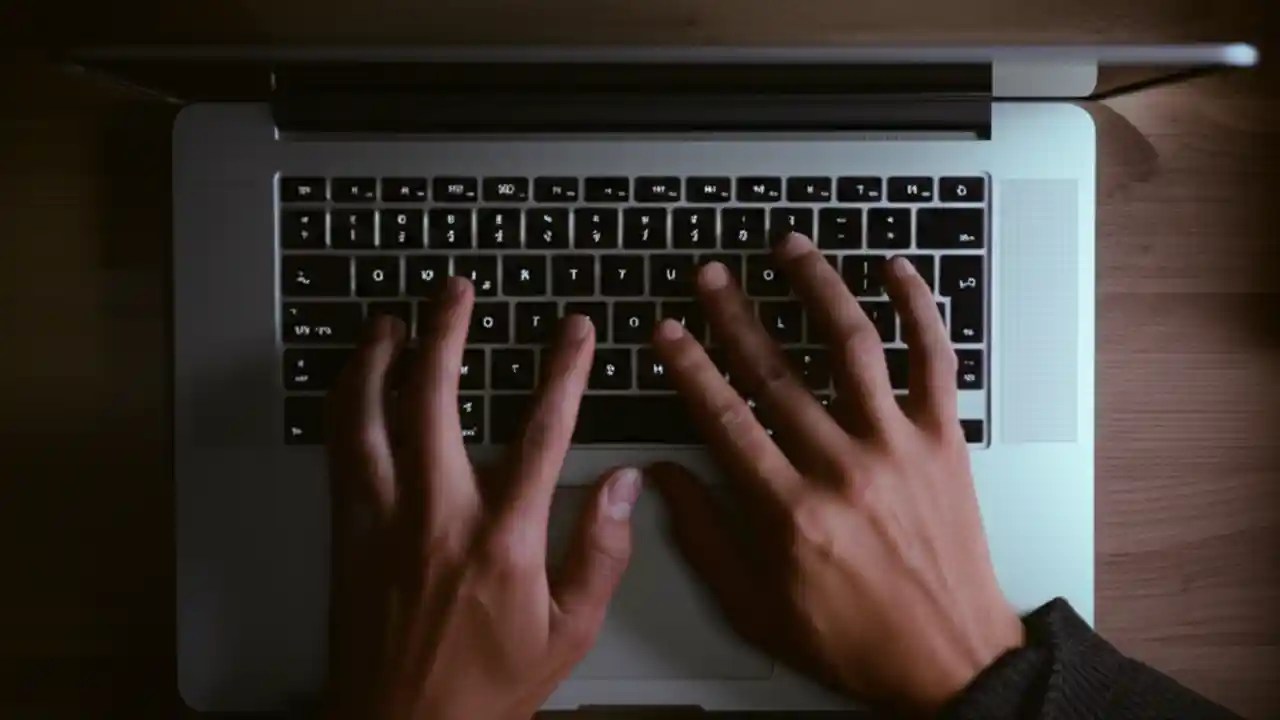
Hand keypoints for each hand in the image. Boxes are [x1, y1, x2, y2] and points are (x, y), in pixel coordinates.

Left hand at [323, 277, 641, 719]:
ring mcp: (382, 520)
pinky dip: (345, 405)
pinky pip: (339, 451)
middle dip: (447, 332)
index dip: (564, 371)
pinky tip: (353, 385)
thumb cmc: (483, 690)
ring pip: (370, 416)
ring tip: (390, 321)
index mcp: (503, 540)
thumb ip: (601, 554)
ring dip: (378, 359)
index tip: (575, 330)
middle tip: (455, 291)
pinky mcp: (347, 532)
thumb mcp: (569, 633)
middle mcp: (437, 517)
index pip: (543, 432)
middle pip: (435, 399)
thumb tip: (628, 487)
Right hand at [649, 234, 1022, 716]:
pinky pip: (934, 360)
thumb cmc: (854, 640)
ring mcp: (899, 448)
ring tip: (788, 248)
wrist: (950, 660)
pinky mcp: (945, 441)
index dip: (690, 368)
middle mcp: (843, 469)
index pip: (726, 419)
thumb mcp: (757, 607)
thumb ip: (704, 538)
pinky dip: (918, 309)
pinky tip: (895, 271)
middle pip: (777, 372)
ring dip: (817, 288)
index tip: (667, 332)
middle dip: (734, 315)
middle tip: (710, 276)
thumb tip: (663, 478)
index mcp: (790, 513)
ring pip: (852, 347)